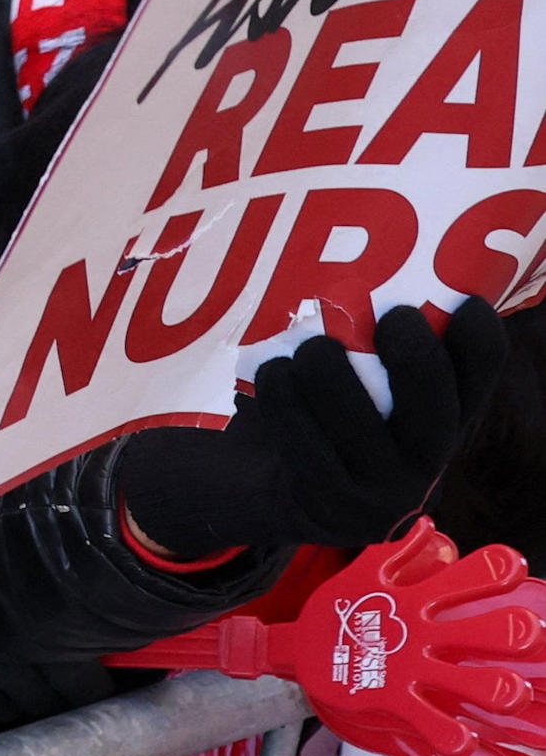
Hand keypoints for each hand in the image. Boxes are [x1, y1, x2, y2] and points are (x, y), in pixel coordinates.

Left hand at [119, 302, 507, 562]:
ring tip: (312, 346)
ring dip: (333, 376)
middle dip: (415, 359)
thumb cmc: (327, 415)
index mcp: (446, 423)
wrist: (273, 490)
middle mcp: (425, 463)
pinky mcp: (326, 505)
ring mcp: (378, 493)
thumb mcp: (370, 387)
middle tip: (391, 315)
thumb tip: (370, 250)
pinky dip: (287, 404)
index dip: (481, 343)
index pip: (481, 381)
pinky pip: (307, 449)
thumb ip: (379, 343)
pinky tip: (274, 374)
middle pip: (434, 411)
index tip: (467, 302)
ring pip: (363, 431)